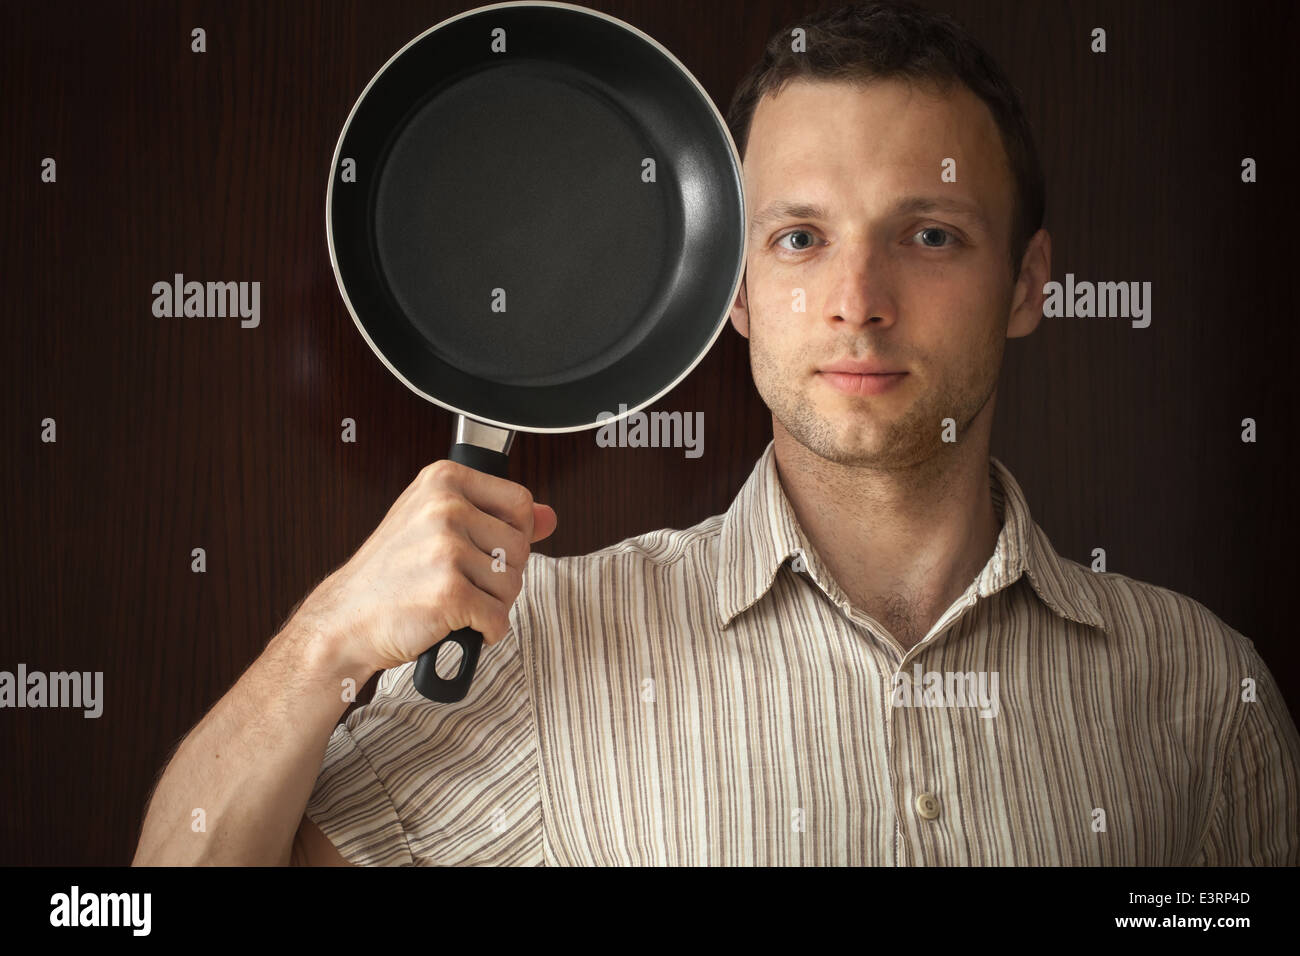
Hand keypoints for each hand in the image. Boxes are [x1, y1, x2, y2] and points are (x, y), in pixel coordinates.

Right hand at [289, 459, 556, 674]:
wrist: (346, 619)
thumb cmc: (390, 574)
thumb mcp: (438, 525)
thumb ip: (497, 516)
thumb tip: (550, 517)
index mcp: (444, 480)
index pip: (521, 502)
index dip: (513, 533)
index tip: (484, 548)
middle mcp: (446, 507)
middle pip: (521, 546)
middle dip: (501, 574)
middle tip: (461, 582)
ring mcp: (446, 548)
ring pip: (512, 584)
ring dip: (491, 604)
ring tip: (453, 601)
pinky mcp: (449, 592)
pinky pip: (498, 618)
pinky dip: (485, 631)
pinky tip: (456, 623)